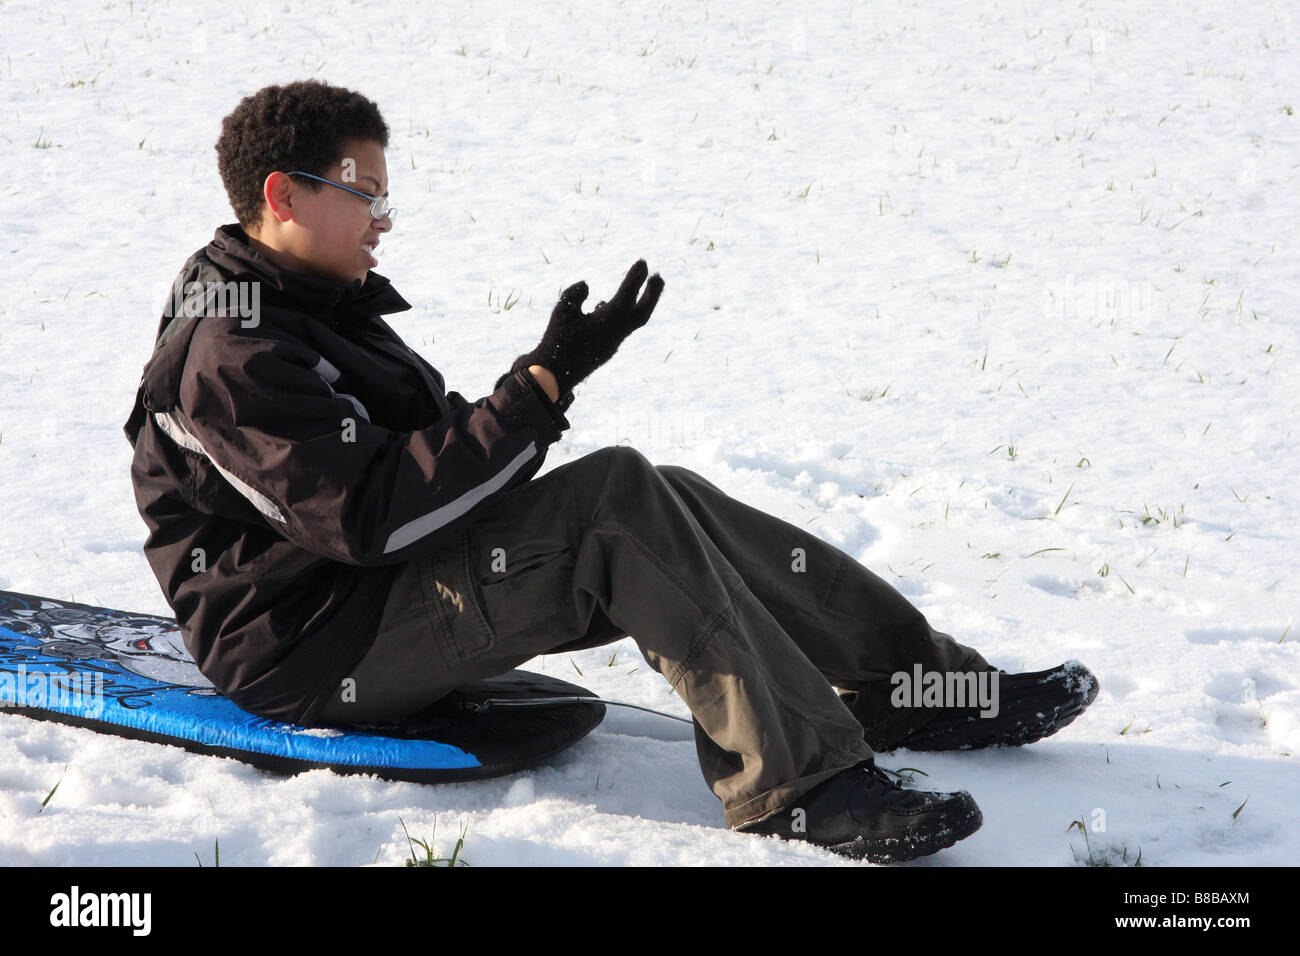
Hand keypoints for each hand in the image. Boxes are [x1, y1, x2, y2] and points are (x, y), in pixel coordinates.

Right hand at [502, 260, 664, 394]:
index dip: (636, 278)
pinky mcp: (606, 350)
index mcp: (607, 322)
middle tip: (659, 276)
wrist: (554, 376)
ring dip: (641, 304)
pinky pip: (620, 329)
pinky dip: (623, 314)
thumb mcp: (562, 312)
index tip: (643, 262)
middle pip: (642, 313)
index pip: (627, 296)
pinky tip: (604, 307)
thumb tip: (588, 286)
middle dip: (653, 294)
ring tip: (644, 288)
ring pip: (633, 322)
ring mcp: (612, 344)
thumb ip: (575, 295)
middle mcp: (616, 334)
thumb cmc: (556, 341)